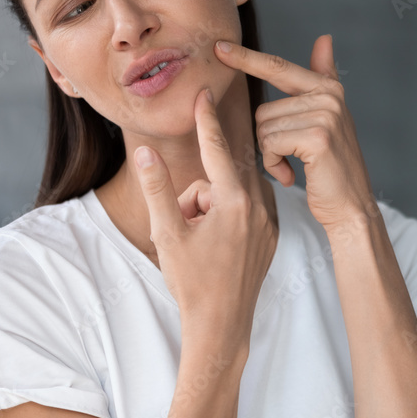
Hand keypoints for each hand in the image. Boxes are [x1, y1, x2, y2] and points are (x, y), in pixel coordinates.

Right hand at [134, 88, 276, 348]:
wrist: (222, 325)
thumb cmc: (192, 282)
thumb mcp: (166, 233)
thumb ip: (157, 187)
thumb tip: (144, 151)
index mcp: (234, 201)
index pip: (216, 148)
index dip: (205, 120)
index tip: (203, 92)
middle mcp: (259, 205)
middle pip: (217, 177)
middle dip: (196, 196)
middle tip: (185, 227)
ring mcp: (269, 220)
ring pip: (230, 194)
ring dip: (210, 208)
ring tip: (200, 243)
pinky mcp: (272, 233)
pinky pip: (245, 210)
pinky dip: (227, 219)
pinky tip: (218, 248)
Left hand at [215, 34, 375, 229]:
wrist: (352, 207)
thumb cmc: (333, 167)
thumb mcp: (328, 118)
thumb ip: (323, 77)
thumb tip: (324, 37)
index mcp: (329, 88)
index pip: (279, 67)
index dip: (247, 58)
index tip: (218, 48)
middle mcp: (329, 96)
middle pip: (264, 110)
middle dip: (269, 140)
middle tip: (292, 159)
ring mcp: (325, 115)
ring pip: (264, 129)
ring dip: (271, 155)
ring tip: (295, 166)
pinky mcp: (318, 137)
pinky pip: (270, 144)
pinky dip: (274, 165)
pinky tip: (292, 175)